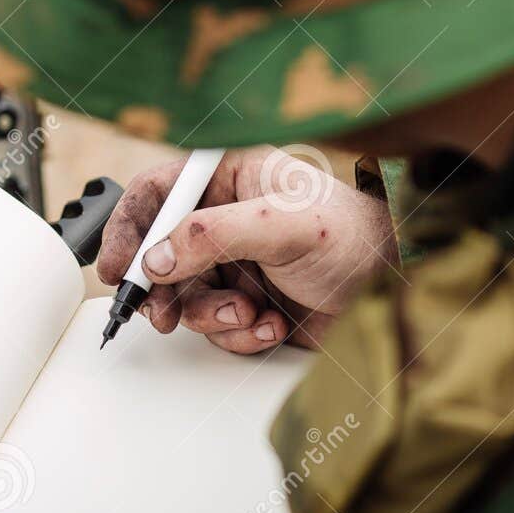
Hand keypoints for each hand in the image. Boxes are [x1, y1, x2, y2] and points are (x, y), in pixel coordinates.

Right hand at [97, 145, 395, 351]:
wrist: (397, 294)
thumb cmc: (357, 239)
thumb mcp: (284, 226)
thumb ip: (214, 236)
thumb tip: (158, 258)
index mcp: (230, 178)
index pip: (158, 193)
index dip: (129, 228)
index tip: (117, 267)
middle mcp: (226, 219)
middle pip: (160, 254)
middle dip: (164, 290)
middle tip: (162, 313)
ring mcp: (236, 264)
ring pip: (185, 298)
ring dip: (210, 316)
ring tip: (248, 315)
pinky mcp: (249, 304)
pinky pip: (215, 327)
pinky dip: (239, 334)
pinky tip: (272, 324)